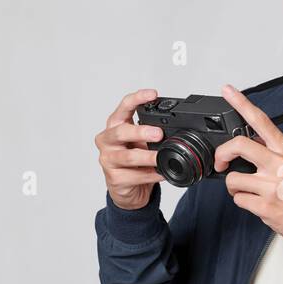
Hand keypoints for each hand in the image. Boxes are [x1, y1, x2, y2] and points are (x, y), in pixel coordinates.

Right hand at [95, 89, 165, 210]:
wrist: (128, 189)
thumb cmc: (134, 161)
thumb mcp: (142, 142)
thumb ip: (152, 132)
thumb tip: (175, 128)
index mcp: (115, 125)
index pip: (124, 107)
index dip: (137, 98)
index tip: (152, 94)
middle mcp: (107, 140)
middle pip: (121, 132)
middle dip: (141, 131)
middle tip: (158, 133)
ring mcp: (108, 160)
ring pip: (128, 157)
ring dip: (148, 156)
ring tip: (161, 157)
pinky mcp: (114, 179)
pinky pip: (135, 176)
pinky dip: (151, 174)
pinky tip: (161, 173)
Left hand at [214, 83, 282, 244]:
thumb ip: (274, 153)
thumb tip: (252, 143)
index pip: (261, 121)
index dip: (241, 103)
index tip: (228, 90)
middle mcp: (279, 165)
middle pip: (238, 146)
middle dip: (222, 154)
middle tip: (221, 161)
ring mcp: (271, 186)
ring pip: (233, 179)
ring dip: (235, 187)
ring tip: (250, 191)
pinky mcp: (265, 206)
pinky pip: (239, 200)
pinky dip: (243, 202)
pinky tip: (258, 204)